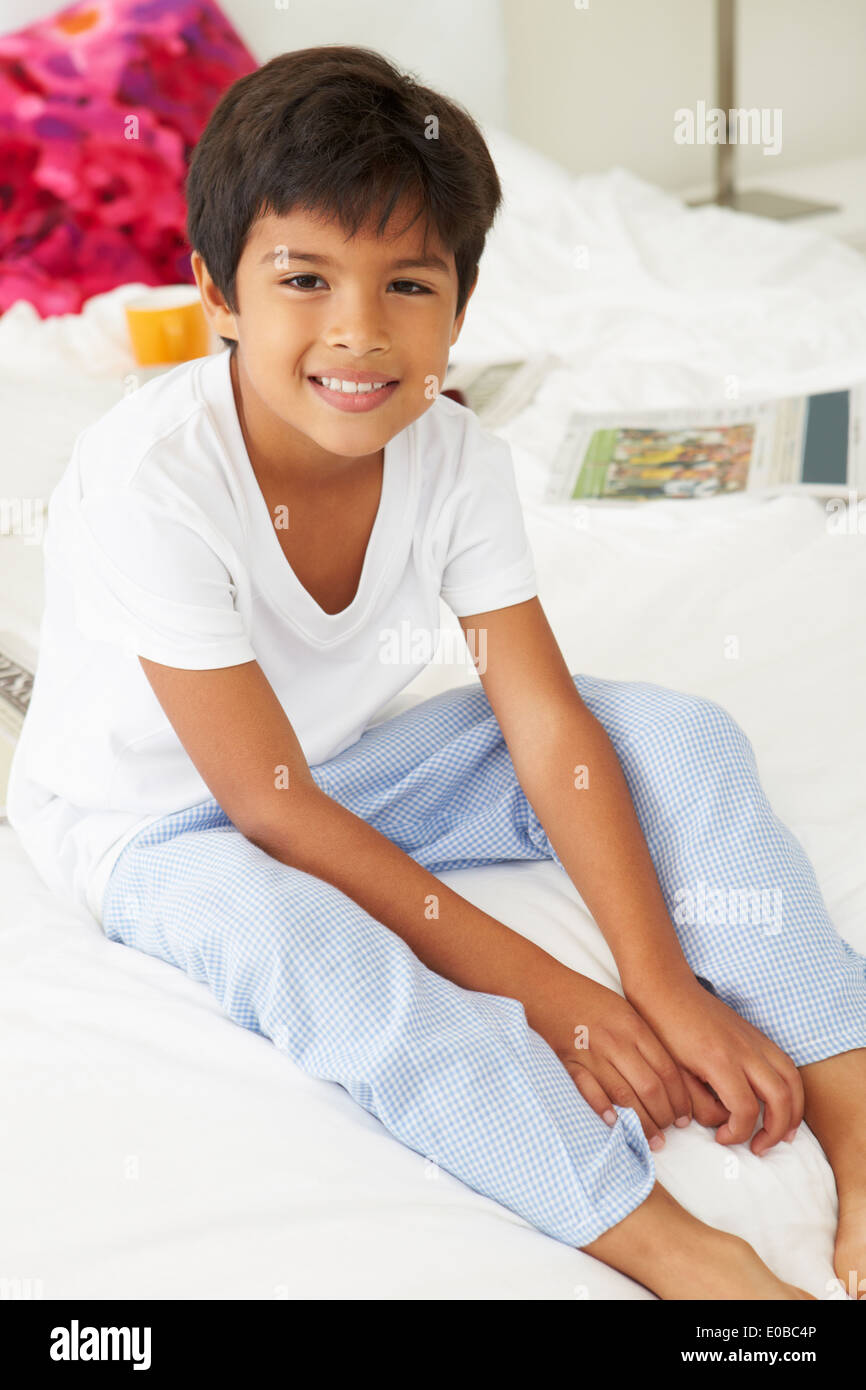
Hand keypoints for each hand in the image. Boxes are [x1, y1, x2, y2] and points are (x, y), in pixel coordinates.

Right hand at [526, 968, 703, 1147]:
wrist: (546, 990)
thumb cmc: (589, 1001)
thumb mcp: (625, 1011)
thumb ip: (644, 1040)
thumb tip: (667, 1078)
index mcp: (634, 1027)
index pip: (667, 1071)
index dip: (679, 1099)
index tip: (683, 1117)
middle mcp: (616, 1042)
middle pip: (649, 1088)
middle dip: (664, 1116)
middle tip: (669, 1133)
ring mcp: (592, 1053)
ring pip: (624, 1096)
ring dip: (641, 1123)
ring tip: (652, 1140)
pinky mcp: (569, 1062)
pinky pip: (589, 1091)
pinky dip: (603, 1109)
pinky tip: (614, 1124)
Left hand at [624, 974, 804, 1155]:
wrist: (665, 990)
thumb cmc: (663, 1030)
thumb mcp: (673, 1072)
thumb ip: (699, 1102)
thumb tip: (722, 1121)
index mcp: (719, 1060)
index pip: (745, 1109)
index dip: (738, 1133)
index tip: (722, 1139)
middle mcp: (744, 1050)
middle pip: (779, 1097)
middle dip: (775, 1130)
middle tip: (759, 1148)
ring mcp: (754, 1040)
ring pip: (792, 1080)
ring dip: (793, 1111)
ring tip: (783, 1134)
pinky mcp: (757, 1035)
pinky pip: (786, 1064)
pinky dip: (791, 1089)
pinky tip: (782, 1104)